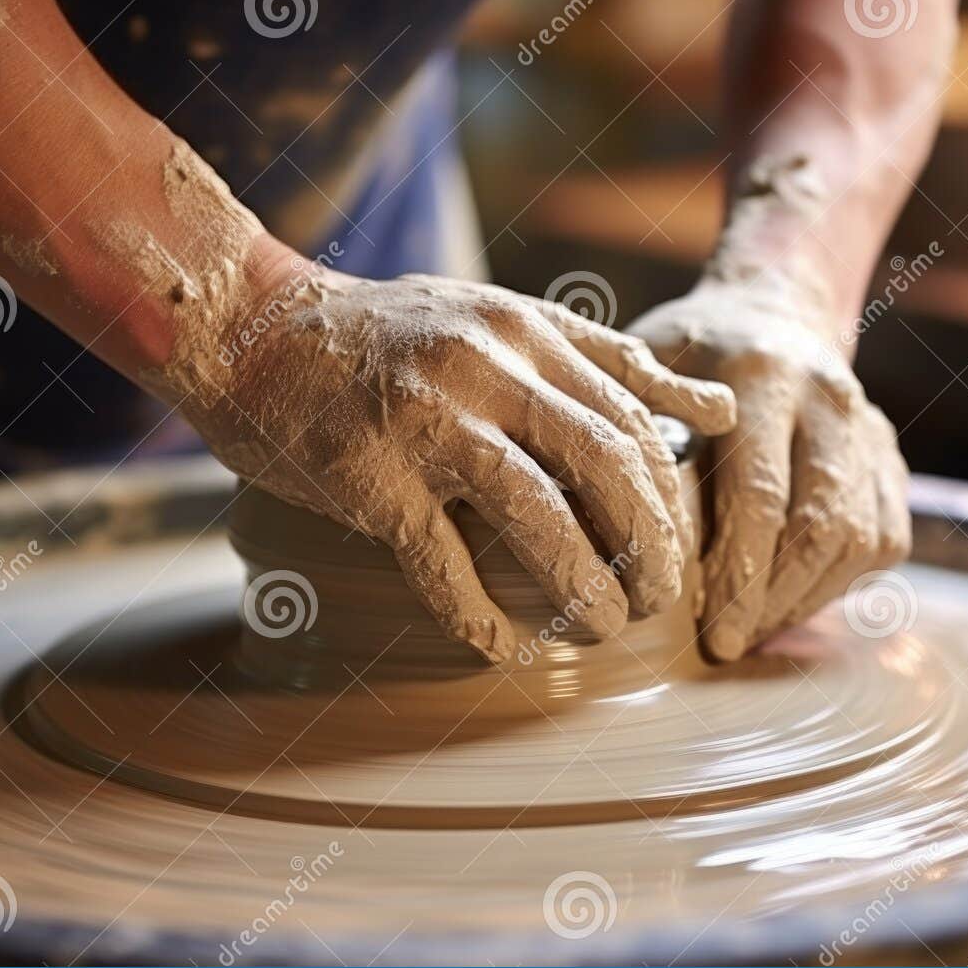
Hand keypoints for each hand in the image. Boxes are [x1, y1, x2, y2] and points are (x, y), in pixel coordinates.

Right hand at [172, 259, 735, 663]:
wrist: (253, 329)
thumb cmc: (381, 335)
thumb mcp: (499, 318)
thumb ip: (604, 359)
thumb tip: (714, 404)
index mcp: (523, 329)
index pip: (631, 414)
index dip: (669, 491)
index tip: (681, 544)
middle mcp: (485, 365)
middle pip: (605, 462)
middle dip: (651, 541)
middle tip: (663, 598)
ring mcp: (426, 419)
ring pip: (538, 512)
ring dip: (585, 583)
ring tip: (606, 627)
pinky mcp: (370, 475)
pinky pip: (442, 561)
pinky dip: (480, 615)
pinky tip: (506, 649)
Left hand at [626, 265, 910, 660]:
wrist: (775, 305)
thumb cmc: (692, 346)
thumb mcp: (650, 356)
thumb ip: (633, 420)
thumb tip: (597, 508)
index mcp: (762, 374)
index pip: (761, 493)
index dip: (739, 574)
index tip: (713, 634)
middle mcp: (828, 398)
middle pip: (822, 524)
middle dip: (774, 600)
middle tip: (730, 644)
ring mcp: (868, 426)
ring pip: (861, 540)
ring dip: (807, 600)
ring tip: (753, 629)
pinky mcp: (890, 455)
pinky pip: (884, 539)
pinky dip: (839, 584)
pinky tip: (787, 602)